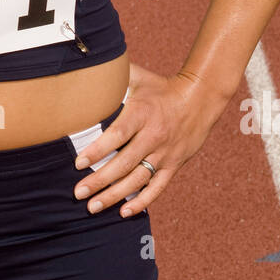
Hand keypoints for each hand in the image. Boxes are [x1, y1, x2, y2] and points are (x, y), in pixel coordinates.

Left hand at [72, 64, 228, 216]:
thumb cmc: (162, 88)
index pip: (118, 135)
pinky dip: (142, 201)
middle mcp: (154, 136)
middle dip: (100, 180)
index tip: (79, 163)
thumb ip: (115, 75)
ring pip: (138, 180)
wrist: (200, 99)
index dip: (98, 150)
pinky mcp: (174, 165)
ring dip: (115, 195)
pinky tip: (124, 212)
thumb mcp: (139, 77)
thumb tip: (89, 67)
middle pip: (124, 163)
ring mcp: (165, 153)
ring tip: (93, 206)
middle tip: (78, 192)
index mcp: (143, 114)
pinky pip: (157, 187)